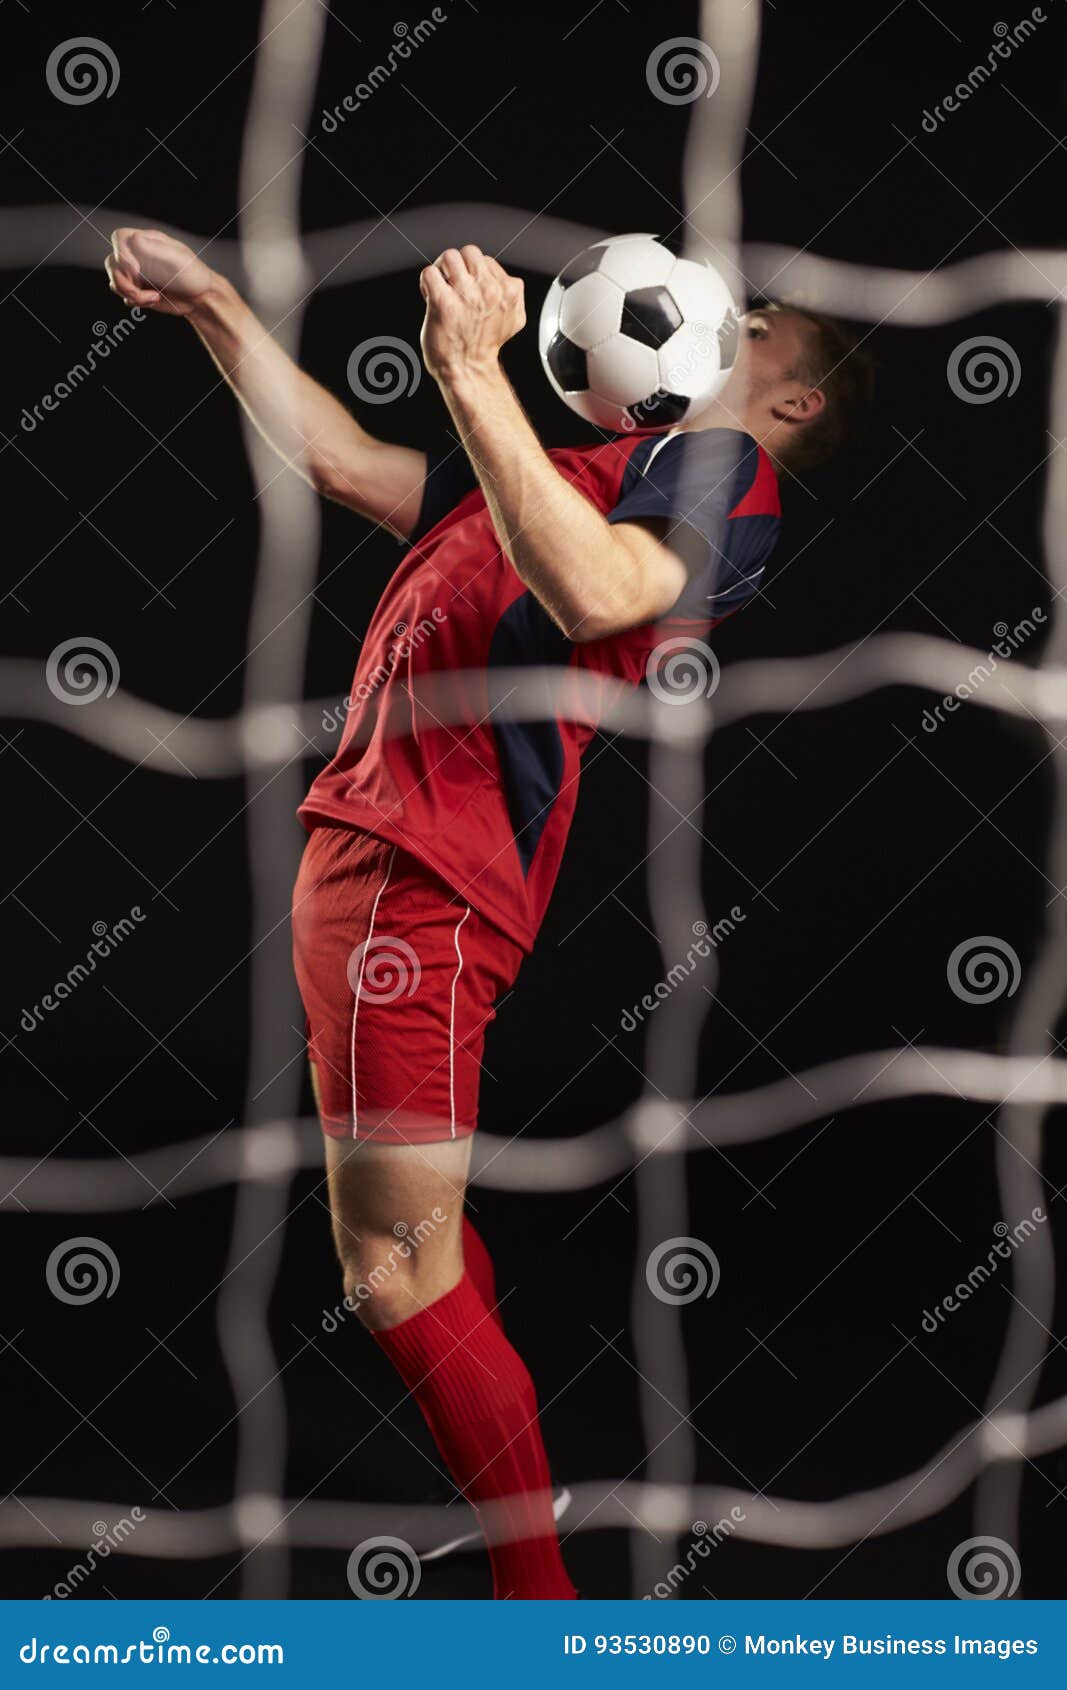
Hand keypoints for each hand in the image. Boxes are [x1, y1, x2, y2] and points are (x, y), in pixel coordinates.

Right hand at [106, 228, 219, 318]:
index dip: (121, 253)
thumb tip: (134, 238)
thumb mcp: (177, 258)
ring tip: (153, 297)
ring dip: (132, 294)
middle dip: (123, 280)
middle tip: (141, 290)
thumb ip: (154, 249)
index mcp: (146, 242)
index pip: (119, 238)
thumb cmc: (193, 274)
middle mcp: (137, 256)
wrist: (200, 299)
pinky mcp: (138, 291)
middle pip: (112, 263)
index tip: (136, 270)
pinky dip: (137, 302)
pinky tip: (154, 299)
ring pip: (115, 282)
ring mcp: (136, 275)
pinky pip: (125, 297)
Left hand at [419, 245, 524, 384]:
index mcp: (509, 291)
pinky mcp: (443, 303)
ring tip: (441, 288)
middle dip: (458, 266)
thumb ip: (510, 295)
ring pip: (450, 257)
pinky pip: (430, 273)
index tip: (469, 291)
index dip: (473, 274)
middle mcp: (489, 291)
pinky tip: (430, 297)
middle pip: (469, 252)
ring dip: (442, 271)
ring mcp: (466, 296)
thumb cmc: (483, 347)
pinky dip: (426, 283)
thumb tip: (502, 279)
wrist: (468, 371)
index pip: (487, 261)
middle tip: (452, 284)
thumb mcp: (512, 319)